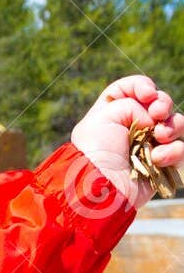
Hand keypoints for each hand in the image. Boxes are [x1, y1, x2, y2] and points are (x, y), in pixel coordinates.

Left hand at [71, 75, 183, 210]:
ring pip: (174, 125)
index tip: (147, 94)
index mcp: (111, 113)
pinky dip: (173, 151)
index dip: (143, 86)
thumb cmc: (97, 151)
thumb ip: (132, 103)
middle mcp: (130, 128)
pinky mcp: (159, 165)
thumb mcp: (105, 115)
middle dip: (163, 103)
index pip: (132, 88)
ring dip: (173, 126)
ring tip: (160, 136)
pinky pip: (179, 150)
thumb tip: (153, 119)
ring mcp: (146, 146)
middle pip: (159, 103)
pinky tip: (158, 159)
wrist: (101, 186)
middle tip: (158, 113)